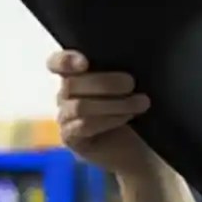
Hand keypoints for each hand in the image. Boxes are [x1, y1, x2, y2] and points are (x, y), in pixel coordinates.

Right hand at [49, 50, 156, 176]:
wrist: (144, 147)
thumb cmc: (137, 108)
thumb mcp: (130, 84)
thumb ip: (121, 69)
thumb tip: (131, 54)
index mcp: (76, 74)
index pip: (58, 63)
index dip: (66, 61)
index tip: (85, 63)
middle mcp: (66, 94)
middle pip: (72, 83)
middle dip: (105, 82)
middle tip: (132, 84)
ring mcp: (66, 117)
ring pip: (80, 106)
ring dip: (114, 103)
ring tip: (141, 103)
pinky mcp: (71, 138)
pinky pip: (84, 126)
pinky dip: (109, 120)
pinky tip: (128, 118)